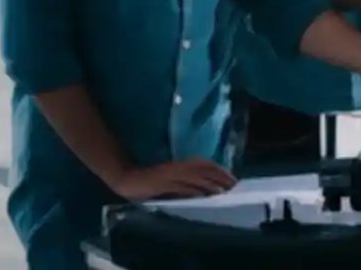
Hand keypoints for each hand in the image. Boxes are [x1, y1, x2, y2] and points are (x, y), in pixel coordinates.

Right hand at [109, 159, 236, 201]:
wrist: (127, 177)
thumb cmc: (150, 178)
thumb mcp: (171, 176)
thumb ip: (186, 180)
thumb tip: (204, 188)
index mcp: (181, 164)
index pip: (205, 163)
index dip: (219, 169)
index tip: (231, 177)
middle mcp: (179, 167)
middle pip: (204, 170)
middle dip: (220, 177)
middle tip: (232, 185)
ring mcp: (171, 176)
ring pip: (196, 179)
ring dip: (210, 185)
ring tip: (223, 191)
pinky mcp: (163, 185)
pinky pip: (181, 188)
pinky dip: (192, 191)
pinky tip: (202, 196)